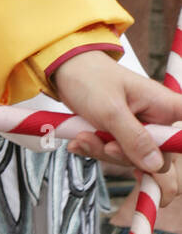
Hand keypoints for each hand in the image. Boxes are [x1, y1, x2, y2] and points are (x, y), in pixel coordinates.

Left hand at [55, 51, 181, 175]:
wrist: (63, 69)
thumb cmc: (88, 76)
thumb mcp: (110, 108)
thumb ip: (134, 138)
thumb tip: (155, 164)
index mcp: (163, 105)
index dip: (180, 142)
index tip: (166, 147)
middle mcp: (155, 120)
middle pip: (159, 157)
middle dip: (127, 155)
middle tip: (106, 143)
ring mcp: (137, 129)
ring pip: (132, 159)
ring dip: (103, 151)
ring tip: (85, 135)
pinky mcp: (120, 136)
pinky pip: (113, 155)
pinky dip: (95, 149)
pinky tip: (81, 139)